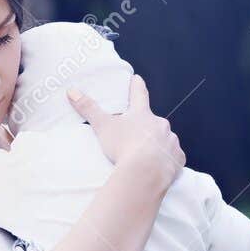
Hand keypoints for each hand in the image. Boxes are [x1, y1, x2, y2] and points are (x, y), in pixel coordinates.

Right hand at [70, 74, 184, 187]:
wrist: (145, 171)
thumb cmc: (124, 146)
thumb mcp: (103, 126)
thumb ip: (88, 109)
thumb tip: (72, 91)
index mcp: (142, 114)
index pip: (139, 95)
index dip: (137, 86)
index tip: (137, 79)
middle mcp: (160, 124)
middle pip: (153, 121)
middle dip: (147, 126)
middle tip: (137, 135)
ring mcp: (171, 141)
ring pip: (165, 140)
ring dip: (157, 144)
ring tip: (146, 156)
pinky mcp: (177, 158)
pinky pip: (173, 157)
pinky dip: (167, 160)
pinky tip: (160, 166)